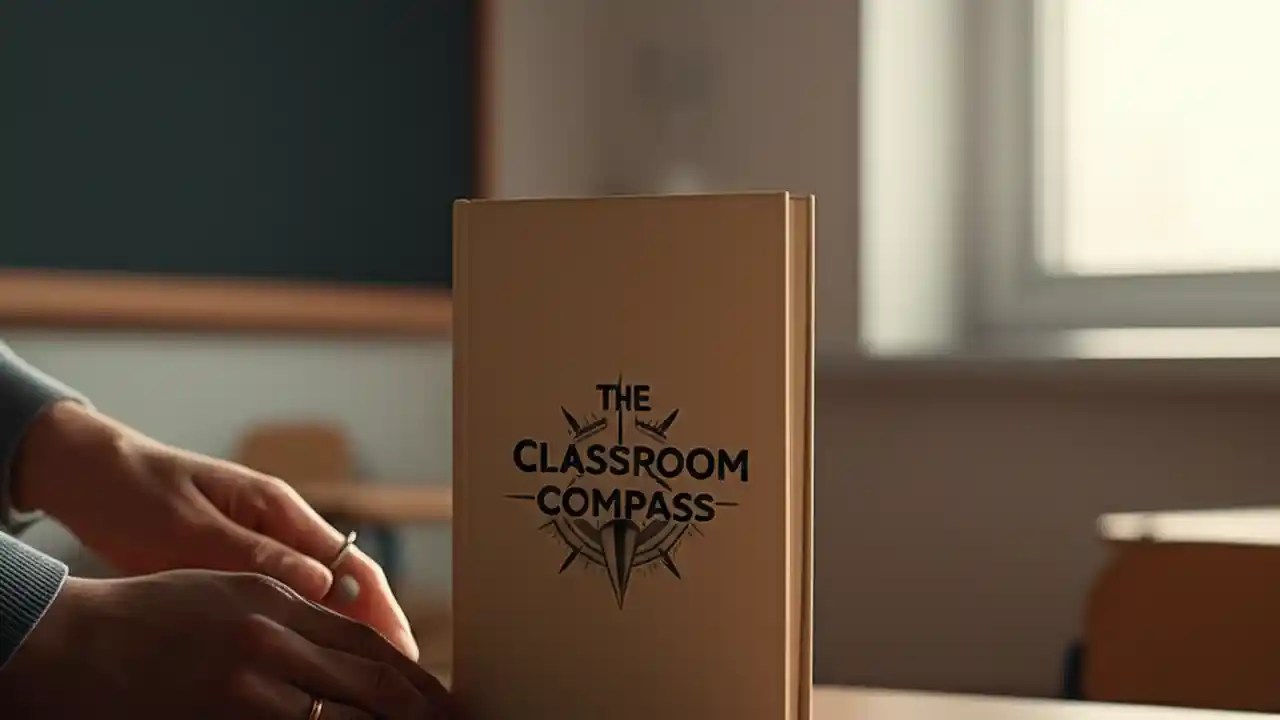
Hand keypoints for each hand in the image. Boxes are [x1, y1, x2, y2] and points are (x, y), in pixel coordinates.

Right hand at [0, 571, 450, 718]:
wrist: (72, 644)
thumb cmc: (150, 613)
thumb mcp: (228, 590)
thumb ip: (293, 607)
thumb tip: (348, 627)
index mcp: (278, 600)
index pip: (367, 644)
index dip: (412, 677)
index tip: (440, 698)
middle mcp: (272, 641)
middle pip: (369, 685)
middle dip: (417, 712)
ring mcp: (247, 688)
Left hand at [11, 401, 418, 658]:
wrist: (85, 472)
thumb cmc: (131, 491)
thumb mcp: (188, 526)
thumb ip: (255, 554)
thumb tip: (323, 585)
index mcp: (278, 508)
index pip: (351, 563)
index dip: (383, 609)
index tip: (401, 652)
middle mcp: (280, 529)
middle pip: (347, 585)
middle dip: (378, 632)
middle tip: (399, 684)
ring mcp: (259, 549)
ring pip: (318, 599)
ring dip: (344, 638)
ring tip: (365, 685)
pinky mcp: (234, 569)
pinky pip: (283, 606)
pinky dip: (304, 635)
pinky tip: (306, 668)